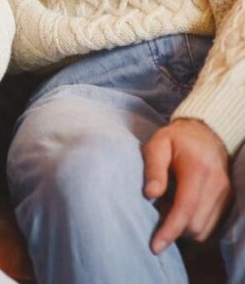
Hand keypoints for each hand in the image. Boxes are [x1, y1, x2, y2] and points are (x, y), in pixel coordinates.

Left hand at [143, 118, 231, 252]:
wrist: (206, 134)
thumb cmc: (176, 139)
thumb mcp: (157, 144)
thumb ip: (153, 168)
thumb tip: (151, 195)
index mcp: (198, 170)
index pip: (185, 209)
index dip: (169, 230)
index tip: (155, 246)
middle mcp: (217, 186)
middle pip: (194, 225)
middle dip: (173, 227)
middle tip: (159, 206)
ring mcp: (226, 195)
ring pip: (203, 230)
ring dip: (183, 228)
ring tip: (169, 204)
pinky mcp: (228, 202)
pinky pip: (209, 226)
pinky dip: (193, 225)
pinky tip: (181, 208)